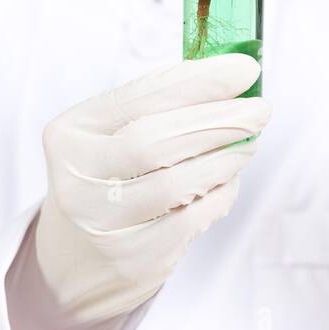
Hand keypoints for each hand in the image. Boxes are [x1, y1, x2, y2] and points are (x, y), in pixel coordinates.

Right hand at [26, 53, 269, 329]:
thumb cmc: (109, 178)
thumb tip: (233, 78)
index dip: (198, 82)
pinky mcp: (132, 260)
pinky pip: (190, 221)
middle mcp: (75, 180)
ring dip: (224, 158)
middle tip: (260, 110)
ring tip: (247, 144)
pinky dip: (219, 195)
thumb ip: (161, 106)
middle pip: (157, 141)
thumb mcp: (111, 134)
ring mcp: (101, 225)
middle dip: (219, 121)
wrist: (77, 257)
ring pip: (176, 183)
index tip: (243, 69)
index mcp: (69, 135)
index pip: (140, 98)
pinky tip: (227, 182)